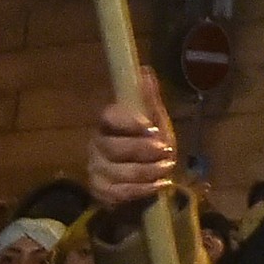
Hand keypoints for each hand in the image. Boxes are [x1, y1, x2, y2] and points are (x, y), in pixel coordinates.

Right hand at [84, 71, 179, 219]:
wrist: (149, 179)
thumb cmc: (151, 146)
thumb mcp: (156, 122)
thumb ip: (149, 100)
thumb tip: (145, 70)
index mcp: (108, 124)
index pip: (108, 117)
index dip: (128, 121)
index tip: (151, 128)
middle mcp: (96, 145)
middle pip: (113, 147)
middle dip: (143, 150)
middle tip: (166, 151)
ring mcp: (96, 170)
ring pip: (118, 172)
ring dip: (148, 171)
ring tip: (167, 168)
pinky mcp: (101, 192)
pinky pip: (120, 193)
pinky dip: (143, 189)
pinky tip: (159, 184)